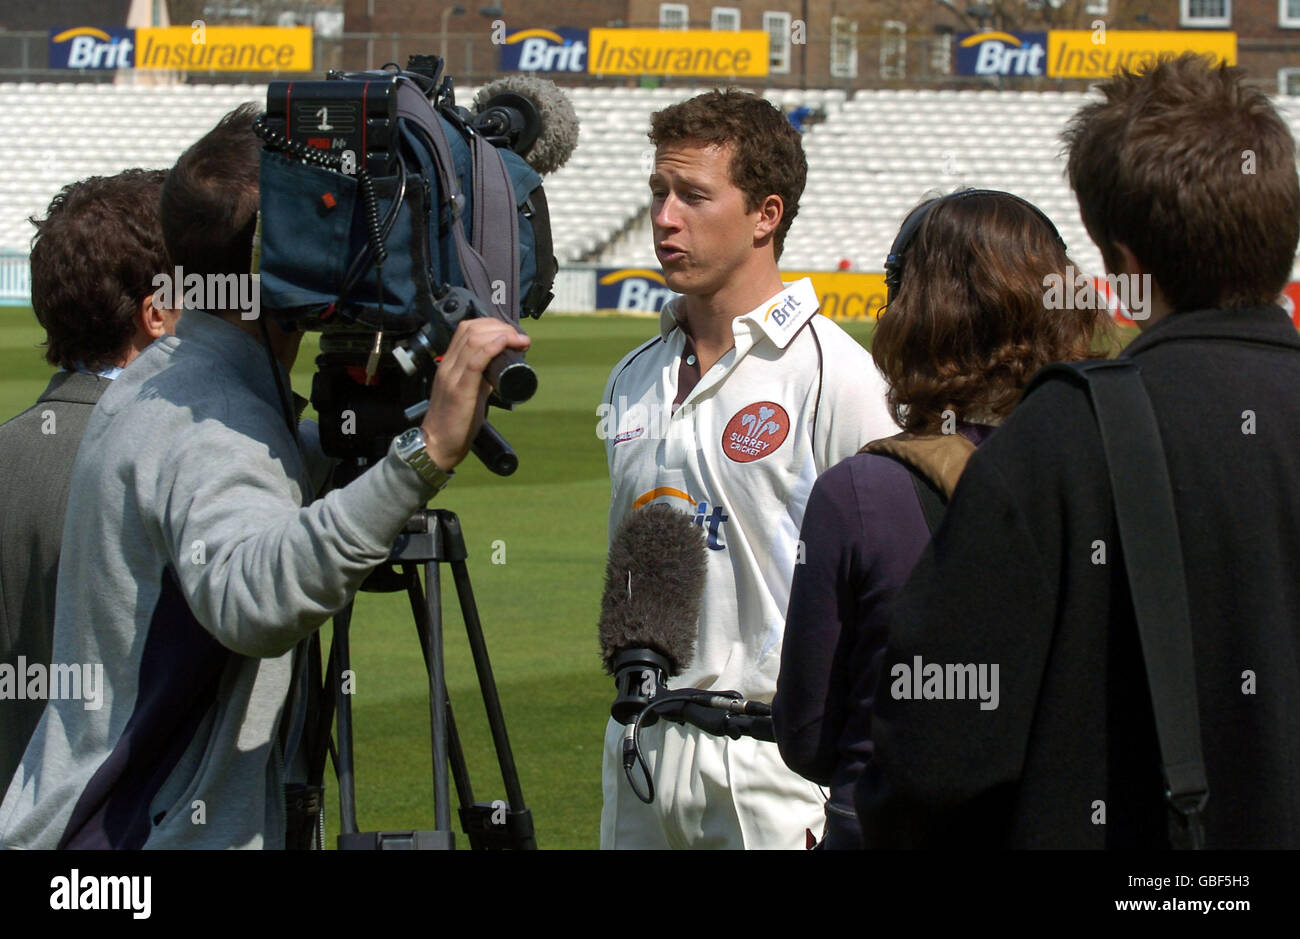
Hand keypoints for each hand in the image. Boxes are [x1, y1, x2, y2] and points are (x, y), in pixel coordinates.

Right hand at [420, 319, 530, 470]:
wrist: (437, 444)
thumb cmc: (454, 421)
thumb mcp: (470, 391)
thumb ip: (480, 377)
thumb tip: (499, 366)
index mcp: (450, 364)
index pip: (466, 330)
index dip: (492, 325)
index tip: (512, 334)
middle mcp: (448, 366)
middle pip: (471, 330)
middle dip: (500, 327)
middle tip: (519, 338)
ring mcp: (452, 376)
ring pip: (473, 340)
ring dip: (501, 335)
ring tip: (519, 342)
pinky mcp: (459, 390)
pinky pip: (474, 362)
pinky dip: (491, 348)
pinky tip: (505, 343)